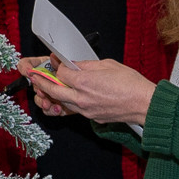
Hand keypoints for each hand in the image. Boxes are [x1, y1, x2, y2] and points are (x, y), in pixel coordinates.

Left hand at [26, 57, 154, 124]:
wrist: (144, 104)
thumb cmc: (131, 84)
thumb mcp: (107, 65)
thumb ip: (87, 65)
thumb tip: (74, 64)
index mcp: (84, 81)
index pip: (60, 73)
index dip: (55, 65)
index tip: (54, 61)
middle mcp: (81, 97)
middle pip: (54, 90)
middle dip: (42, 83)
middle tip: (34, 77)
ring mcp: (85, 109)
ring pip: (62, 101)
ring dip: (53, 94)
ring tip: (46, 87)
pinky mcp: (91, 117)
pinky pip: (74, 108)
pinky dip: (68, 101)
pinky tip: (68, 95)